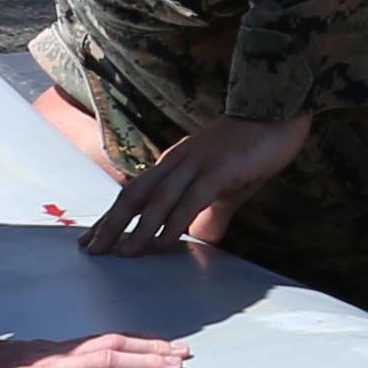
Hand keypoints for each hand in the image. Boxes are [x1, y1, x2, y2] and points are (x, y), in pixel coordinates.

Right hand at [0, 304, 190, 367]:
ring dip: (141, 364)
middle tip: (186, 353)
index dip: (137, 343)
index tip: (167, 346)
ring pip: (102, 364)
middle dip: (152, 349)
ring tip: (172, 366)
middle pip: (113, 347)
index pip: (103, 343)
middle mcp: (54, 356)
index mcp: (51, 352)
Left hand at [84, 110, 313, 255]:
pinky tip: (166, 242)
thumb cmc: (250, 149)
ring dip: (139, 228)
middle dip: (112, 223)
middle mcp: (177, 162)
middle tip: (92, 250)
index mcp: (174, 164)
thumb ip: (209, 212)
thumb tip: (203, 239)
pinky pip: (192, 199)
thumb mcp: (224, 185)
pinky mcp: (219, 170)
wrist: (275, 114)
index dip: (112, 216)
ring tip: (124, 254)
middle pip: (136, 195)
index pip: (135, 192)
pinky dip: (176, 222)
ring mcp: (197, 164)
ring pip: (159, 199)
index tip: (92, 238)